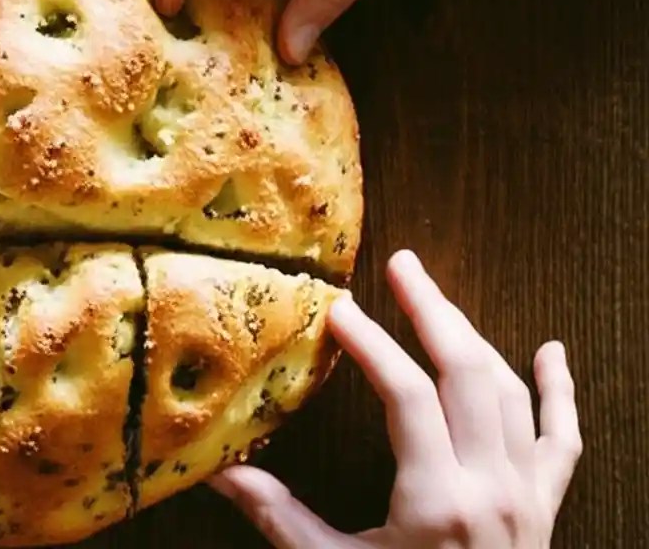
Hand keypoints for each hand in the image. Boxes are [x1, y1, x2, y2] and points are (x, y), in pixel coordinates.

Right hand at [208, 250, 581, 547]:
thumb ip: (281, 519)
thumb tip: (218, 472)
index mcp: (438, 501)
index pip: (407, 395)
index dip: (373, 344)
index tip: (339, 308)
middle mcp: (493, 488)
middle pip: (468, 374)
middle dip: (432, 311)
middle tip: (401, 264)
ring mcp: (529, 495)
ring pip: (512, 393)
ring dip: (475, 337)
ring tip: (437, 298)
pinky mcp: (547, 508)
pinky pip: (564, 439)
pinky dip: (560, 392)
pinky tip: (553, 352)